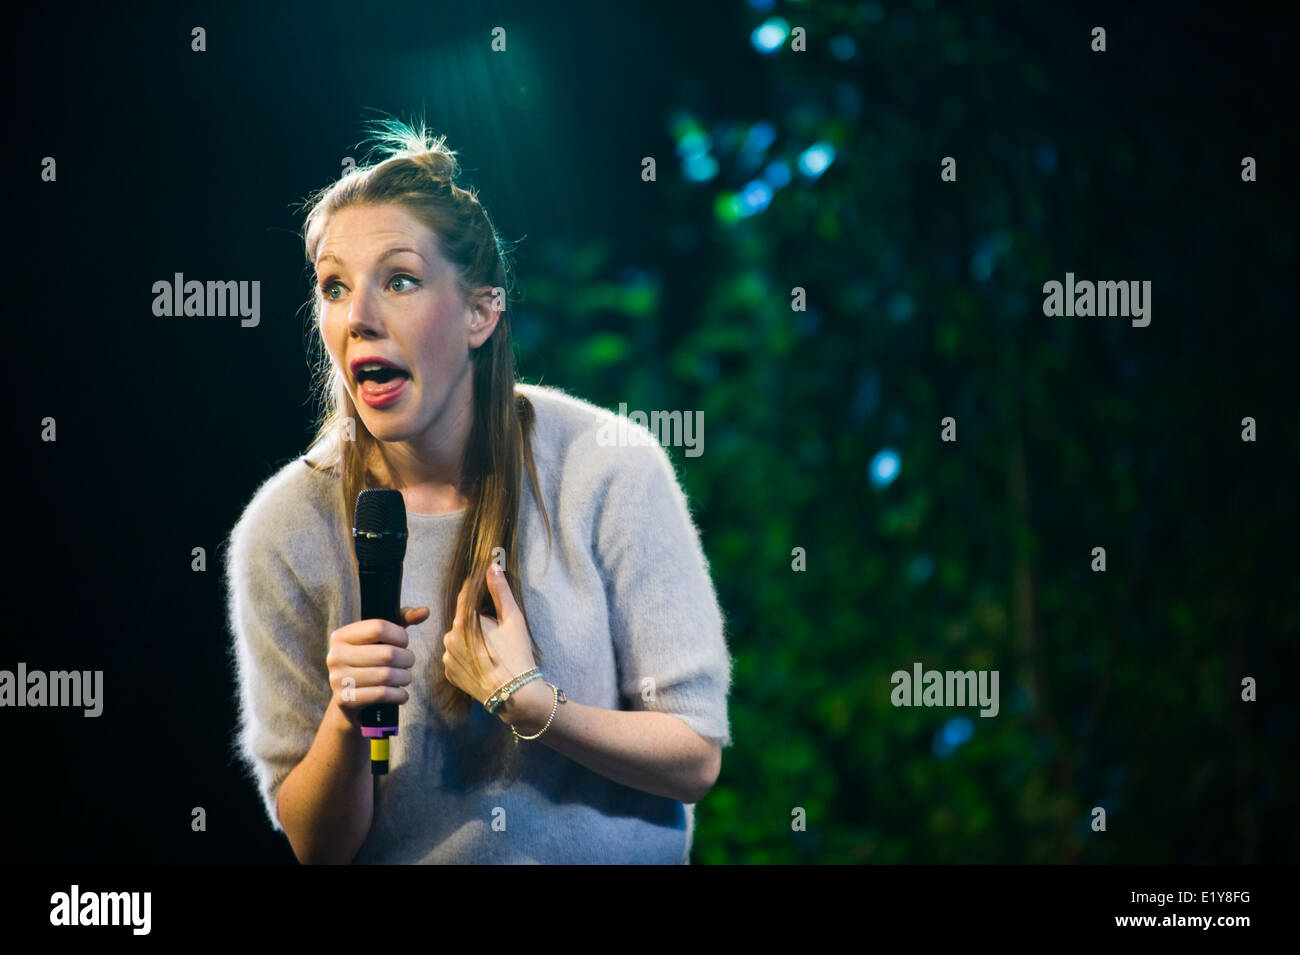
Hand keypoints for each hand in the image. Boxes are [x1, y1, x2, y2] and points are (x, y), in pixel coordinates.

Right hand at [327, 605, 427, 728]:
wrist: (348, 701)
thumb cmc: (369, 662)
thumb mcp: (381, 639)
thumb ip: (402, 620)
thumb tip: (425, 611)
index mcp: (341, 635)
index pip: (379, 627)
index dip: (400, 635)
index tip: (403, 643)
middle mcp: (335, 656)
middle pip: (387, 653)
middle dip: (407, 658)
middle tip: (409, 662)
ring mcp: (338, 679)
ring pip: (386, 675)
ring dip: (404, 677)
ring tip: (406, 677)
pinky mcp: (345, 700)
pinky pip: (381, 694)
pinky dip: (398, 695)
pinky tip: (402, 694)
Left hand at [442, 564, 537, 708]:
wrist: (514, 694)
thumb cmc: (516, 654)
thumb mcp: (513, 619)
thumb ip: (500, 591)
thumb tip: (492, 566)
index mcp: (464, 622)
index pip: (465, 597)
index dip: (475, 590)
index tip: (482, 587)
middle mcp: (449, 638)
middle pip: (463, 620)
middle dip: (477, 621)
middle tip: (496, 631)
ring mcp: (447, 657)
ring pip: (458, 639)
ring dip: (470, 639)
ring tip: (491, 650)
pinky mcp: (449, 673)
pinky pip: (456, 657)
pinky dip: (466, 656)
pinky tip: (483, 662)